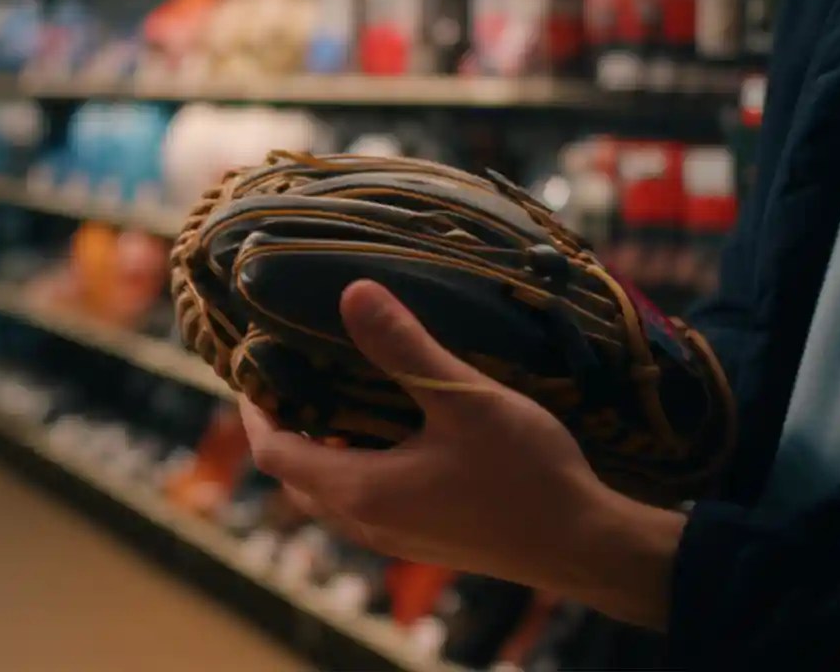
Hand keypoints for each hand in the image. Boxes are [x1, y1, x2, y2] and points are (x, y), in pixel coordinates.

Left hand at [240, 280, 685, 628]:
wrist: (584, 545)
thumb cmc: (525, 473)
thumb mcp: (463, 399)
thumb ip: (405, 348)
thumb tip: (352, 293)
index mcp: (360, 489)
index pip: (274, 452)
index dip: (255, 411)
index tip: (257, 371)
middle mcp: (366, 522)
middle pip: (295, 477)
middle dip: (284, 428)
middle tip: (293, 378)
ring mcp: (395, 538)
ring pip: (328, 495)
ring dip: (320, 451)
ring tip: (335, 398)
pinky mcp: (423, 541)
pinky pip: (363, 505)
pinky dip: (353, 468)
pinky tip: (389, 434)